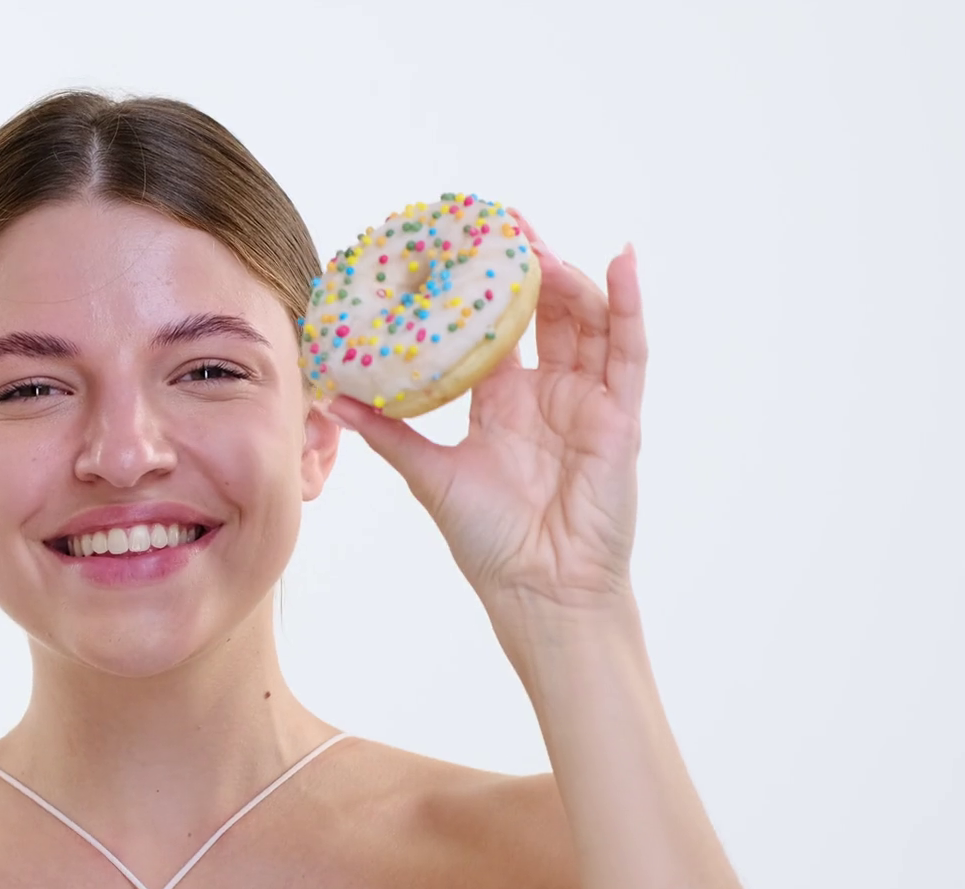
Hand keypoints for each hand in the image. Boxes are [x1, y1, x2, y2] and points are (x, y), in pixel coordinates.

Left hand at [331, 215, 646, 614]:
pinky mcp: (621, 415)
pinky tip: (621, 263)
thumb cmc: (490, 541)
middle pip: (545, 311)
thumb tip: (334, 401)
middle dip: (526, 265)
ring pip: (586, 319)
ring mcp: (588, 400)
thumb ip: (390, 434)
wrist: (540, 589)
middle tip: (501, 222)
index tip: (459, 243)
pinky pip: (631, 351)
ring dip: (567, 276)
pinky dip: (629, 304)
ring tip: (539, 243)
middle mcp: (549, 392)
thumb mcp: (430, 475)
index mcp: (504, 401)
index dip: (482, 287)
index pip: (496, 328)